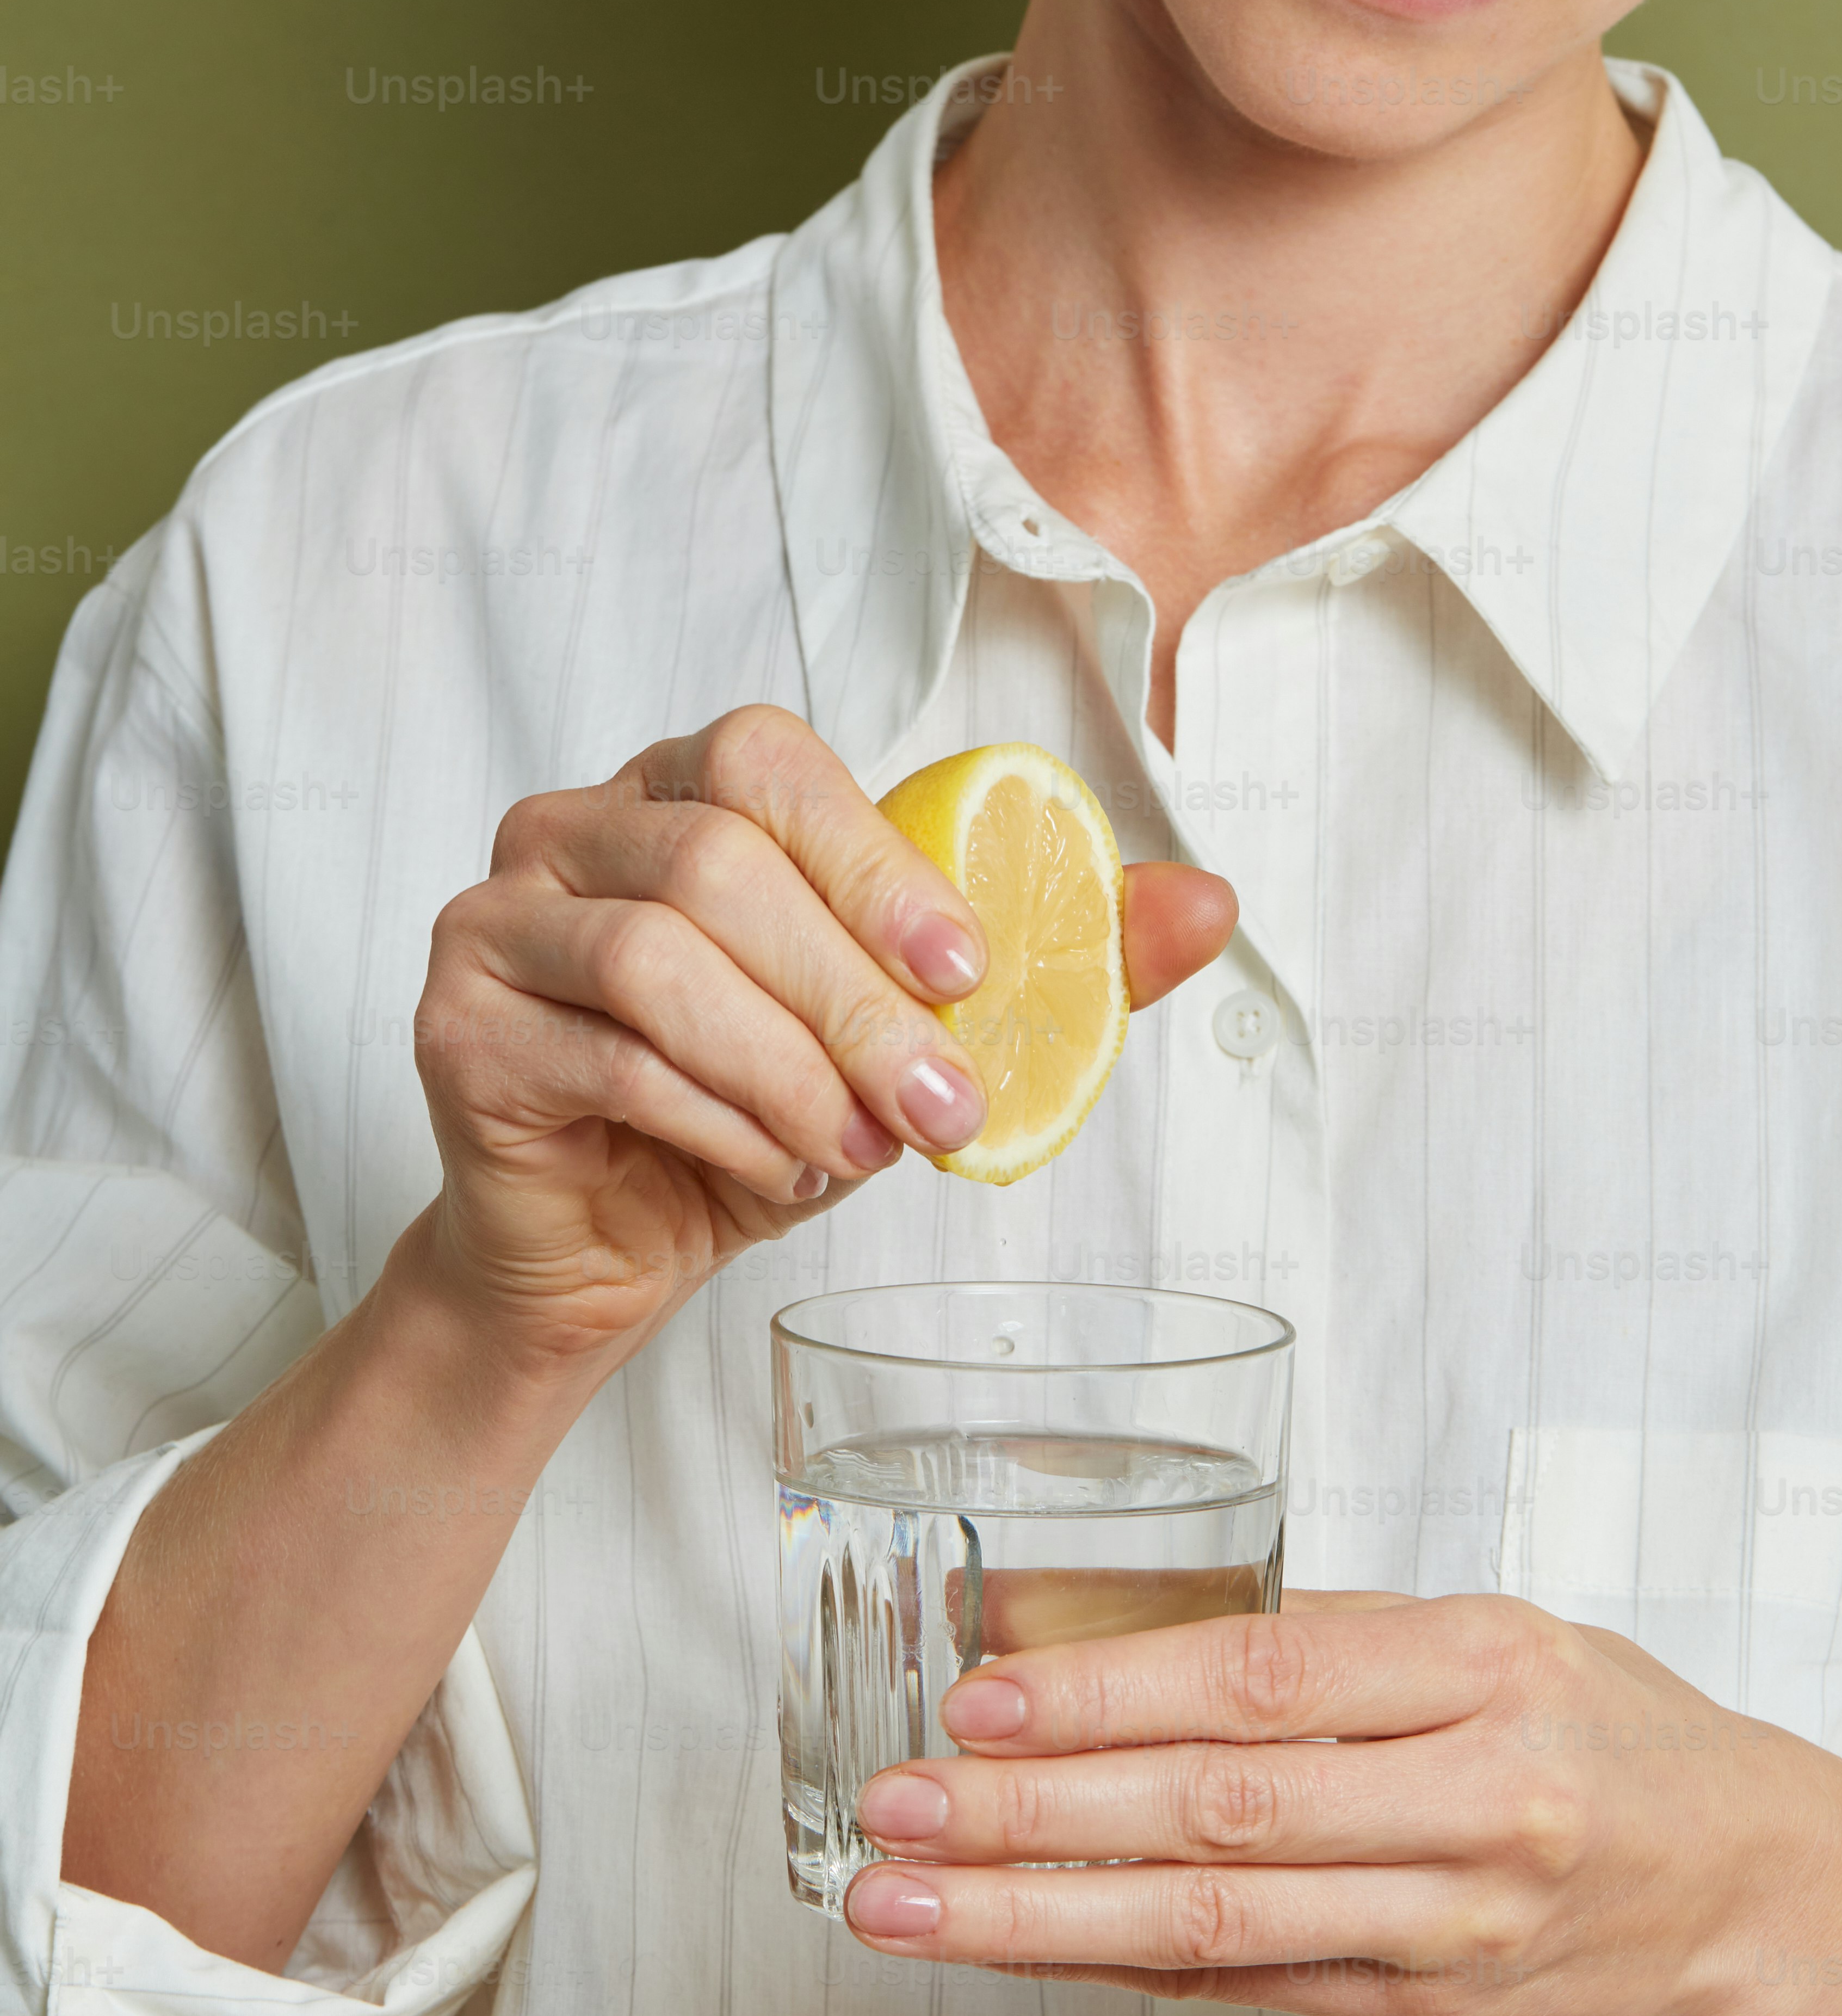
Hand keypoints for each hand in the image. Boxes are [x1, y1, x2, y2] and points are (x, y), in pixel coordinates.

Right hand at [412, 705, 1235, 1366]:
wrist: (606, 1254)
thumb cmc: (751, 1121)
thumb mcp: (911, 1040)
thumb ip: (1056, 965)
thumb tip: (1211, 903)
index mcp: (676, 790)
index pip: (767, 761)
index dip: (875, 860)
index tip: (970, 972)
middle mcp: (569, 828)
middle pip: (718, 865)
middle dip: (855, 1000)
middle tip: (942, 1113)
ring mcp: (494, 921)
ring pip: (656, 958)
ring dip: (789, 1069)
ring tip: (857, 1149)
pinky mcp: (457, 1028)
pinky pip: (605, 1057)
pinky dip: (718, 1125)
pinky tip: (776, 1171)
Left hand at [839, 1591, 1841, 2015]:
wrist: (1744, 1892)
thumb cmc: (1602, 1733)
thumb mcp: (1495, 1635)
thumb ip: (1322, 1636)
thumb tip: (1099, 1624)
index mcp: (1492, 1674)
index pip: (1267, 1685)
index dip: (1110, 1693)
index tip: (977, 1700)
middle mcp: (1478, 1808)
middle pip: (1218, 1814)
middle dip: (1030, 1817)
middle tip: (888, 1812)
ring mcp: (1448, 1930)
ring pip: (1208, 1925)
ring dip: (1032, 1920)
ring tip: (897, 1905)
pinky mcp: (1421, 2015)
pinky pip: (1237, 1984)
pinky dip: (1108, 1965)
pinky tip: (1003, 1947)